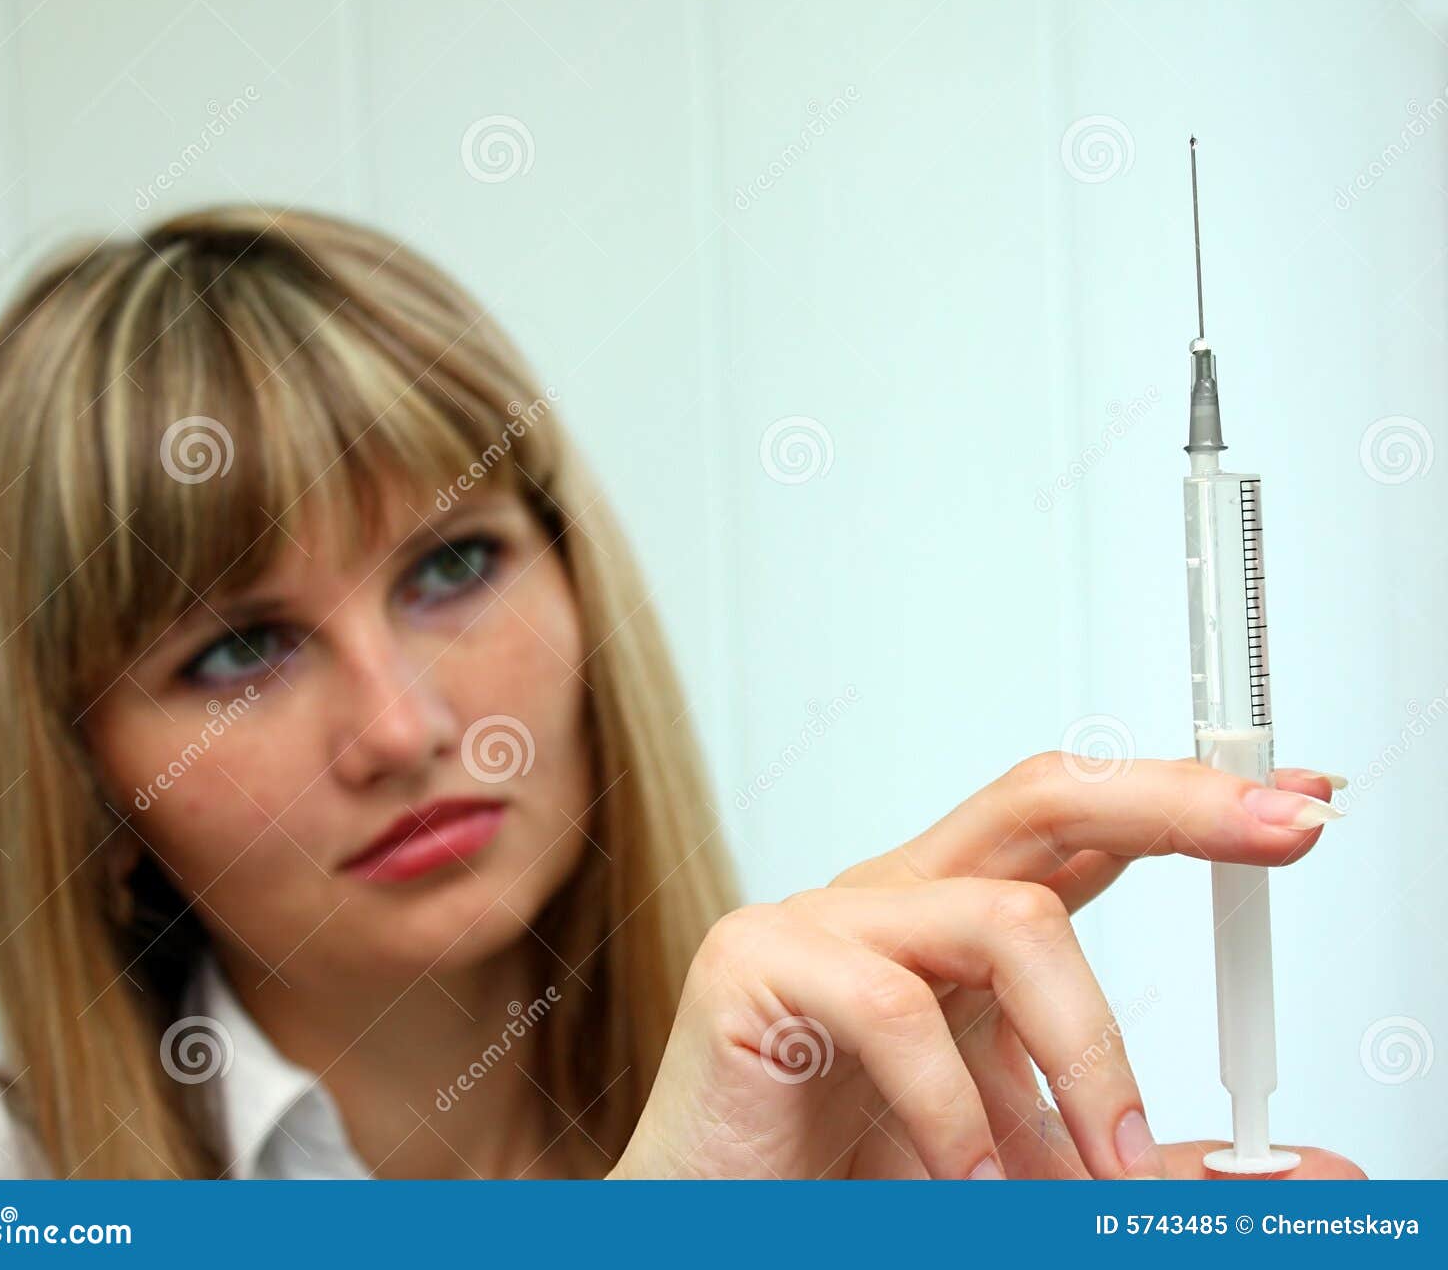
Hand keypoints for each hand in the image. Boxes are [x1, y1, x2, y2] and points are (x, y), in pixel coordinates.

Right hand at [612, 752, 1358, 1179]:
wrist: (710, 1218)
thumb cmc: (846, 1173)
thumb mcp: (1031, 1159)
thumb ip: (1142, 1156)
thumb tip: (1305, 1174)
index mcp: (954, 923)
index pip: (1081, 828)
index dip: (1189, 802)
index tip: (1298, 804)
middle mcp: (895, 898)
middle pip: (1044, 796)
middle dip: (1178, 802)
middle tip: (1283, 827)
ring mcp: (822, 918)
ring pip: (1003, 917)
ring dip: (1089, 1052)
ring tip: (1106, 1172)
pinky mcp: (756, 962)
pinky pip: (891, 1007)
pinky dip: (954, 1107)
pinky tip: (968, 1176)